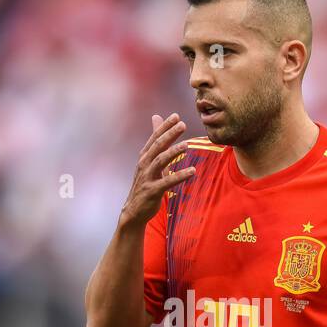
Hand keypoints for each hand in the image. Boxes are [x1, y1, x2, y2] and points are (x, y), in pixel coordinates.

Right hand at [120, 113, 195, 228]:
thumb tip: (156, 117)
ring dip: (173, 152)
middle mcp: (144, 164)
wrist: (134, 210)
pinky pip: (167, 182)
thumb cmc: (145, 183)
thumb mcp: (149, 161)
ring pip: (159, 161)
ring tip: (186, 145)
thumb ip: (156, 141)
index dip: (164, 126)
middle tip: (182, 124)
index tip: (176, 116)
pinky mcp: (152, 191)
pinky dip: (180, 176)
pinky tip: (192, 171)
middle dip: (169, 134)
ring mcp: (147, 178)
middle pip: (157, 146)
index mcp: (145, 157)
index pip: (155, 138)